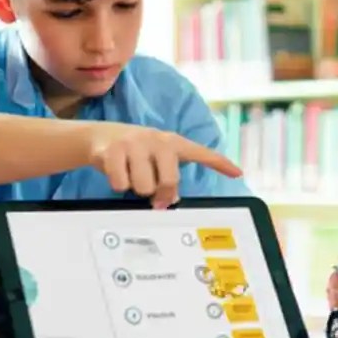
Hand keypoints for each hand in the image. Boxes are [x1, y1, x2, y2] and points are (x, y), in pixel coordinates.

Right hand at [87, 123, 242, 207]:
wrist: (99, 137)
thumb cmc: (134, 153)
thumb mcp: (154, 160)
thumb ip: (168, 177)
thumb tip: (170, 201)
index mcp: (173, 143)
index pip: (201, 153)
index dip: (220, 163)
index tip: (238, 173)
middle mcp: (157, 140)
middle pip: (169, 182)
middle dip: (160, 194)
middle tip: (151, 192)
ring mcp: (135, 143)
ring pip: (143, 187)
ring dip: (136, 188)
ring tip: (131, 175)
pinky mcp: (114, 150)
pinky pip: (121, 184)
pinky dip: (118, 185)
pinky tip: (116, 172)